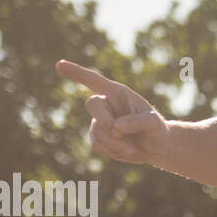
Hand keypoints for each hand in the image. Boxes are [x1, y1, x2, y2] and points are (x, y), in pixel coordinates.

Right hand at [56, 59, 170, 165]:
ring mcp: (100, 121)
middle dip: (104, 120)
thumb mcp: (154, 123)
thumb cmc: (156, 129)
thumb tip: (116, 127)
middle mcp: (106, 104)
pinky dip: (113, 151)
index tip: (59, 64)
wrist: (155, 147)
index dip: (77, 73)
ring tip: (133, 149)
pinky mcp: (99, 137)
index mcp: (117, 93)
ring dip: (116, 143)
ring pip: (97, 130)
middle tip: (118, 131)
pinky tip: (128, 152)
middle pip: (93, 104)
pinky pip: (98, 144)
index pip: (94, 80)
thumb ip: (138, 122)